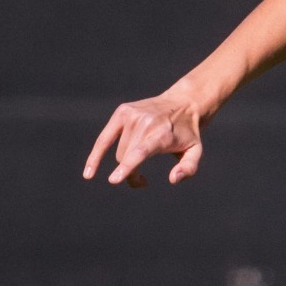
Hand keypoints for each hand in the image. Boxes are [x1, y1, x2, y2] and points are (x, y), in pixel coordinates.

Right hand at [82, 91, 205, 186]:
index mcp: (162, 133)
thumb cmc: (187, 133)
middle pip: (126, 157)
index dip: (127, 166)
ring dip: (124, 165)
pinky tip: (89, 173)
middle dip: (131, 174)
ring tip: (136, 169)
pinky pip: (104, 138)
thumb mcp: (196, 151)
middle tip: (142, 182)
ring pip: (118, 152)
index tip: (114, 180)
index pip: (140, 151)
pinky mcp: (122, 112)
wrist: (182, 103)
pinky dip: (96, 155)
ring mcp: (132, 115)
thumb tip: (173, 179)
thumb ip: (188, 168)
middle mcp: (145, 122)